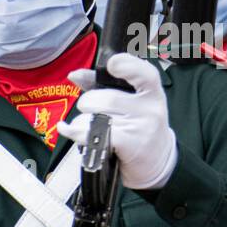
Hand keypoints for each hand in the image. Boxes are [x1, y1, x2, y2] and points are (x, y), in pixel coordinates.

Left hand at [59, 53, 177, 190]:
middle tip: (90, 110)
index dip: (127, 65)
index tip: (111, 64)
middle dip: (88, 103)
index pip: (145, 73)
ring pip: (95, 117)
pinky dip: (75, 133)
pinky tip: (68, 130)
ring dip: (81, 122)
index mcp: (152, 92)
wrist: (158, 161)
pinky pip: (92, 134)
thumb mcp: (133, 103)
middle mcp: (149, 109)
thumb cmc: (140, 127)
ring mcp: (140, 127)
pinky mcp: (128, 145)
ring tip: (88, 127)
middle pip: (106, 98)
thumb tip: (75, 75)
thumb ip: (103, 85)